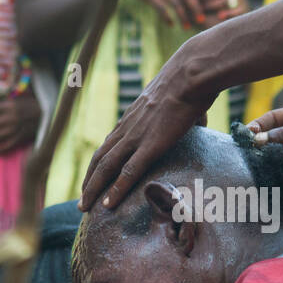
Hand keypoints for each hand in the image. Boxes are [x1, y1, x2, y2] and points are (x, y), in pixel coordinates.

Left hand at [79, 43, 214, 209]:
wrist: (191, 74)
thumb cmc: (192, 82)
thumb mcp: (180, 99)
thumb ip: (184, 113)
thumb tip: (199, 120)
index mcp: (133, 117)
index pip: (109, 144)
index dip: (100, 163)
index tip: (95, 177)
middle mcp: (127, 128)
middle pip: (100, 158)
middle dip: (89, 180)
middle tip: (82, 199)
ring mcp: (136, 137)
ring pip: (106, 168)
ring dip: (93, 189)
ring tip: (85, 208)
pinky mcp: (150, 145)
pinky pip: (128, 172)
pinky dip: (116, 190)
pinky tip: (108, 205)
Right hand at [248, 102, 282, 188]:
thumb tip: (259, 140)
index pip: (276, 118)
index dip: (260, 126)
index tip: (246, 134)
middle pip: (276, 140)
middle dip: (260, 147)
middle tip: (244, 155)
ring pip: (282, 159)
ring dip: (269, 164)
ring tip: (254, 169)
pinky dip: (282, 178)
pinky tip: (271, 180)